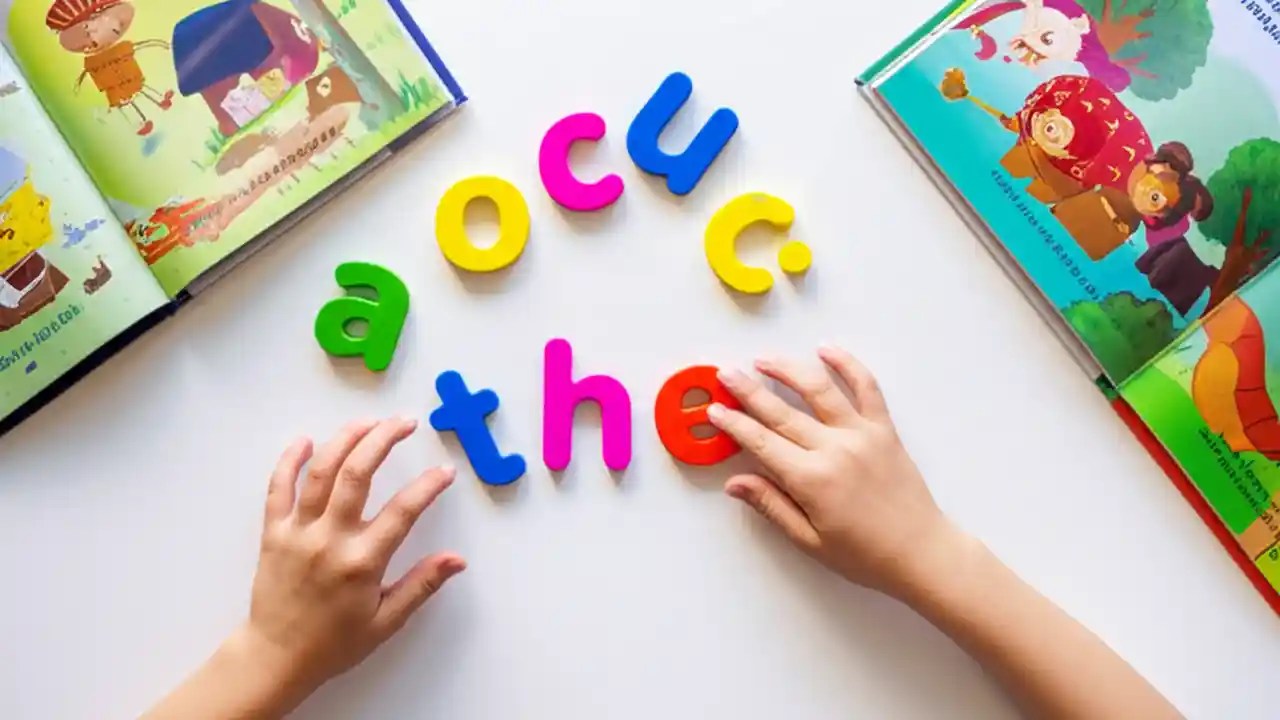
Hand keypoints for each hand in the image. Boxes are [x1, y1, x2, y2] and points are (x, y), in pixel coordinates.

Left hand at [238, 418, 464, 695]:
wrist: (275, 657)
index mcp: (362, 562)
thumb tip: (457, 560)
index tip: (444, 471)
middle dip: (384, 440)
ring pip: (320, 472)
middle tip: (405, 423)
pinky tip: (306, 441)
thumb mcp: (386, 621)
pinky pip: (278, 488)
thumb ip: (422, 584)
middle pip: (358, 474)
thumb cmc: (334, 643)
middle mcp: (329, 539)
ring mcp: (298, 532)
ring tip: (368, 422)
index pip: (403, 511)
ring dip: (345, 439)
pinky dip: (290, 460)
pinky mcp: (273, 532)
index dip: (428, 486)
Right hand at [708, 346, 960, 600]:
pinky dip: (848, 365)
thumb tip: (735, 483)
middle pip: (781, 412)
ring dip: (788, 370)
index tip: (715, 409)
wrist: (921, 552)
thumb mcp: (809, 541)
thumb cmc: (866, 555)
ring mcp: (862, 434)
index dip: (734, 424)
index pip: (761, 442)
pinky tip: (827, 350)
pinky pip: (866, 387)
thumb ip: (771, 505)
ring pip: (819, 390)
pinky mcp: (885, 429)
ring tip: (764, 359)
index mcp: (812, 480)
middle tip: (726, 374)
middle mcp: (835, 449)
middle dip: (748, 390)